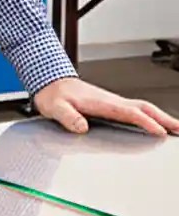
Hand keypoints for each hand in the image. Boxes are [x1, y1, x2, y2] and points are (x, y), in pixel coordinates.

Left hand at [33, 77, 178, 136]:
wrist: (50, 82)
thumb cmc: (53, 95)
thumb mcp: (55, 107)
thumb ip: (67, 117)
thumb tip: (81, 127)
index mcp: (102, 102)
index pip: (129, 112)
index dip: (145, 122)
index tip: (159, 132)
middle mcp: (111, 101)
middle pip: (145, 108)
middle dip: (164, 119)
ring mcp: (113, 102)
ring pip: (143, 108)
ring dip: (161, 117)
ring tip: (176, 129)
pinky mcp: (111, 105)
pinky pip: (136, 110)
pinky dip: (150, 116)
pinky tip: (154, 124)